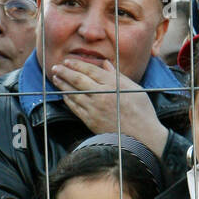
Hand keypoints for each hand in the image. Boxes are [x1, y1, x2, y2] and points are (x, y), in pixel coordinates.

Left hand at [49, 57, 168, 156]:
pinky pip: (76, 109)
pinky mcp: (91, 122)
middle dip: (65, 72)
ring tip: (56, 78)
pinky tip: (64, 95)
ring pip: (74, 93)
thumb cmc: (142, 111)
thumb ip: (117, 75)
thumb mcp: (133, 88)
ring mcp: (95, 109)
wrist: (142, 137)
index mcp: (112, 84)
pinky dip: (68, 101)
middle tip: (55, 67)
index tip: (67, 61)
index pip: (90, 70)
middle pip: (78, 80)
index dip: (77, 64)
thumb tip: (105, 64)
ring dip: (63, 85)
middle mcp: (101, 95)